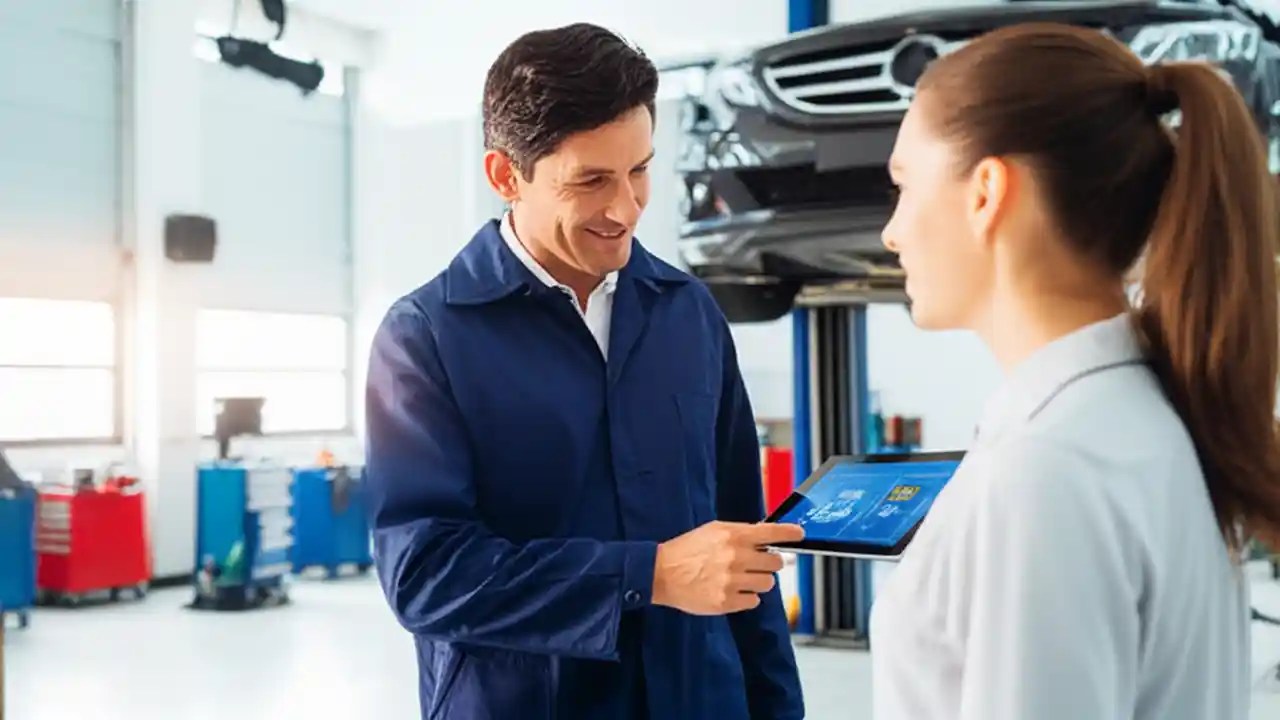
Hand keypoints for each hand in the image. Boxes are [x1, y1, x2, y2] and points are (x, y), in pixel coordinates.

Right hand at [651, 521, 804, 614]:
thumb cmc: (687, 551)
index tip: (799, 535)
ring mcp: (731, 580)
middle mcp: (735, 556)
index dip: (790, 534)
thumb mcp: (713, 531)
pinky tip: (731, 591)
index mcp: (732, 535)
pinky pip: (754, 601)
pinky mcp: (727, 601)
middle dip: (768, 563)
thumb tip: (766, 539)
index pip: (771, 533)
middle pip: (775, 562)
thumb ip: (740, 534)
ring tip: (739, 579)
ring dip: (758, 582)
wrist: (661, 573)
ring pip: (767, 584)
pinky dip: (746, 597)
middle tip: (756, 564)